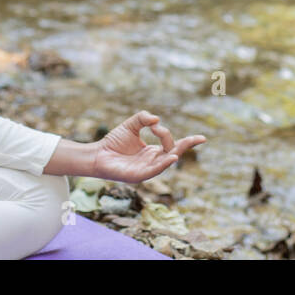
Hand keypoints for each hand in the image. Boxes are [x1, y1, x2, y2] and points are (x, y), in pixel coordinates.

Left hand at [91, 110, 205, 183]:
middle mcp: (153, 162)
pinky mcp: (138, 176)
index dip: (189, 142)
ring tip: (182, 145)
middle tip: (198, 138)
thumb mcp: (132, 125)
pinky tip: (171, 157)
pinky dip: (164, 165)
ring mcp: (147, 170)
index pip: (174, 146)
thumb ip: (144, 118)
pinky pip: (154, 171)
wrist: (96, 154)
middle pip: (174, 152)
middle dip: (186, 145)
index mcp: (153, 152)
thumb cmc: (113, 142)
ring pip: (166, 161)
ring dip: (174, 152)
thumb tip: (158, 120)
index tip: (196, 136)